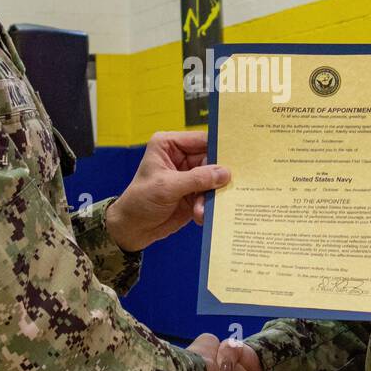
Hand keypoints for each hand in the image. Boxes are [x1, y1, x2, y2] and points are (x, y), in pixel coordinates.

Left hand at [105, 131, 229, 252]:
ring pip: (214, 180)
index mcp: (170, 144)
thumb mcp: (167, 187)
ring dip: (210, 196)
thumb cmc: (140, 201)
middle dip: (216, 178)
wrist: (133, 229)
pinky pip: (211, 195)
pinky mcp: (195, 193)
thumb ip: (197, 179)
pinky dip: (208, 206)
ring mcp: (190, 176)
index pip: (201, 140)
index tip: (238, 157)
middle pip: (212, 160)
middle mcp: (182, 157)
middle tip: (223, 190)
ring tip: (200, 210)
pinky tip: (199, 216)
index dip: (219, 147)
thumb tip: (225, 173)